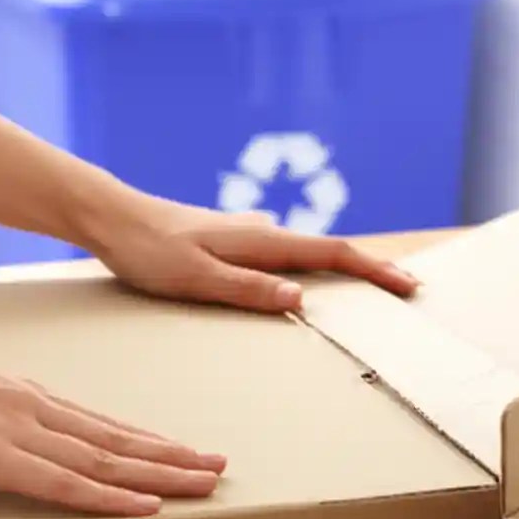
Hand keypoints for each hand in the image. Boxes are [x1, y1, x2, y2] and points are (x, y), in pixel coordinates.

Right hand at [0, 327, 224, 515]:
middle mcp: (35, 411)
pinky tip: (143, 504)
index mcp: (26, 398)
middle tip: (217, 465)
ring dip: (159, 473)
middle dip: (172, 456)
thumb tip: (7, 431)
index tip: (183, 449)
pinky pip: (63, 483)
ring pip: (106, 459)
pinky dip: (109, 495)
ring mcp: (19, 434)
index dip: (148, 440)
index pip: (101, 424)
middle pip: (118, 439)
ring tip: (202, 481)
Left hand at [86, 194, 421, 312]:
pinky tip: (304, 288)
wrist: (111, 218)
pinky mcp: (233, 244)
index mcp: (261, 241)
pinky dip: (307, 273)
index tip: (407, 285)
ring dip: (339, 274)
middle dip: (368, 273)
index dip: (374, 271)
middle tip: (401, 293)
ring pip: (306, 257)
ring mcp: (249, 237)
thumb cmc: (148, 250)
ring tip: (365, 297)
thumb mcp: (196, 278)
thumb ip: (248, 290)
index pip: (333, 254)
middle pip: (329, 254)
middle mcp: (262, 234)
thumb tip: (300, 300)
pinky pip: (282, 260)